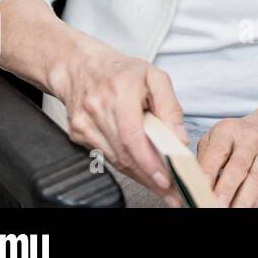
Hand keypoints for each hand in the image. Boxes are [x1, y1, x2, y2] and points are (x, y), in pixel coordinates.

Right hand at [53, 38, 188, 206]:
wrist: (82, 67)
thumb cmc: (121, 71)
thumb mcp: (155, 78)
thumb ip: (170, 107)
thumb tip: (179, 138)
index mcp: (120, 90)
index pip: (132, 135)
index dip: (149, 161)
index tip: (165, 179)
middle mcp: (98, 108)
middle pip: (125, 153)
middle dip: (150, 176)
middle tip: (171, 190)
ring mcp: (84, 124)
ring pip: (115, 159)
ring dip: (140, 175)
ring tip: (161, 184)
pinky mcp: (77, 134)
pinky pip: (106, 156)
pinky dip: (126, 165)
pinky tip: (141, 169)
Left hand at [196, 105, 257, 206]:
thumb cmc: (244, 134)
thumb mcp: (221, 137)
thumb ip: (207, 157)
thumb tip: (192, 183)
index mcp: (228, 130)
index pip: (216, 153)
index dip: (207, 173)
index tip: (198, 190)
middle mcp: (251, 136)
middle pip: (237, 166)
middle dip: (225, 190)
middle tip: (214, 205)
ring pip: (257, 176)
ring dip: (244, 198)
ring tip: (233, 210)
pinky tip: (250, 205)